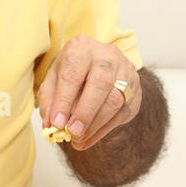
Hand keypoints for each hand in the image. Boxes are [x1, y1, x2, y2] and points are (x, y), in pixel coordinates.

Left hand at [36, 35, 140, 149]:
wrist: (98, 65)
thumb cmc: (72, 72)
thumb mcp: (54, 80)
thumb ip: (49, 101)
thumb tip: (51, 126)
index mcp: (82, 47)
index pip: (73, 74)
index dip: (64, 101)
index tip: (56, 123)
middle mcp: (107, 54)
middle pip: (100, 84)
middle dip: (85, 113)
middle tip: (73, 133)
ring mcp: (125, 70)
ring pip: (115, 100)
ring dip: (95, 125)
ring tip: (78, 139)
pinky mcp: (135, 88)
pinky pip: (123, 112)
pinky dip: (104, 129)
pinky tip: (89, 138)